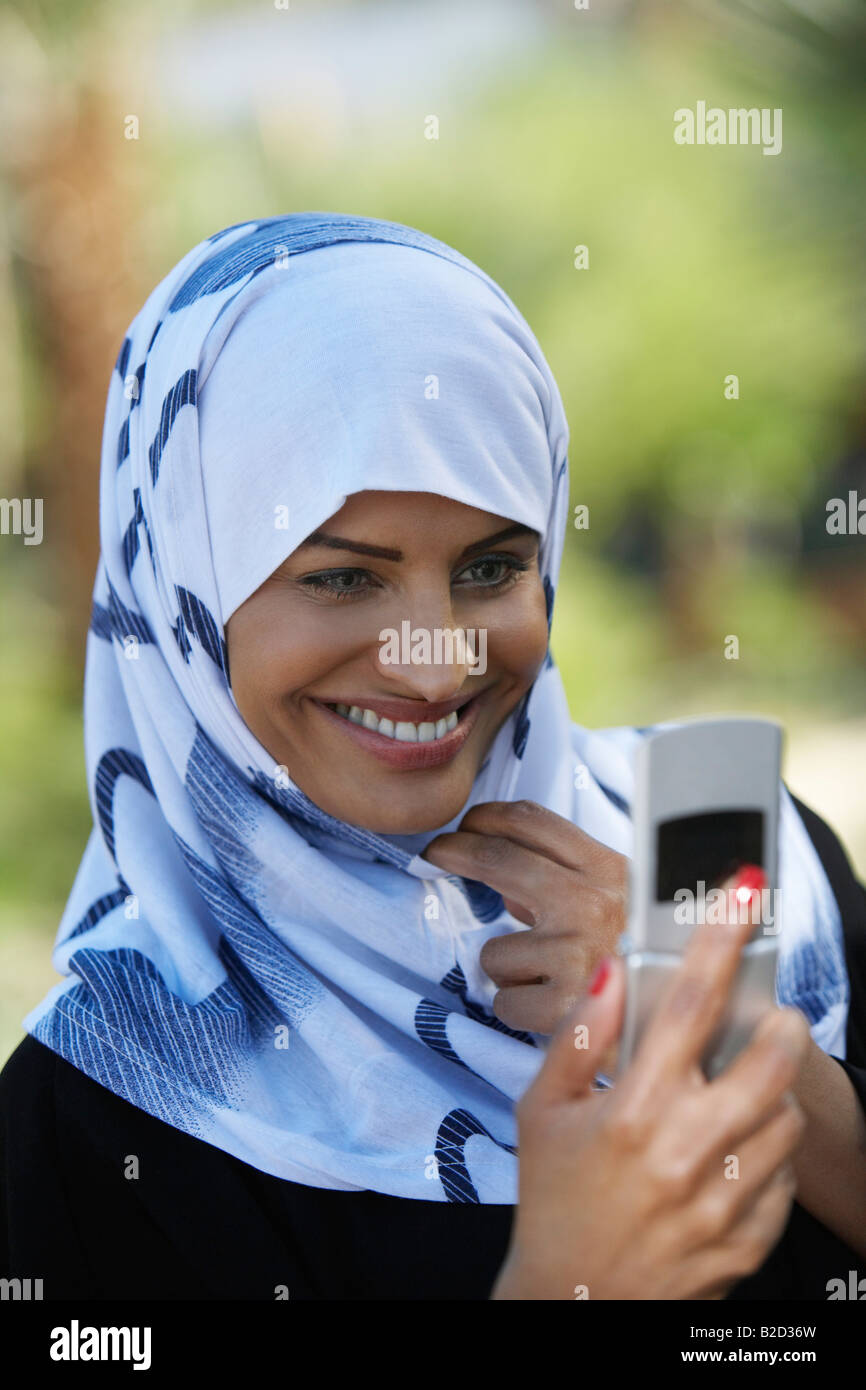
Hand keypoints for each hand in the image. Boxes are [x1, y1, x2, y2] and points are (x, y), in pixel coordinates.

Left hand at [423, 800, 627, 1036]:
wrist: (683, 1021)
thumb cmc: (647, 961)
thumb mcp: (623, 903)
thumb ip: (570, 885)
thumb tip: (509, 888)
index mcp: (609, 870)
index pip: (532, 821)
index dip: (487, 817)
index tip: (466, 824)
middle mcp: (592, 902)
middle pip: (498, 858)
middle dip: (457, 850)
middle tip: (438, 853)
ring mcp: (576, 952)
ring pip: (494, 953)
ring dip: (508, 970)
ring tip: (548, 981)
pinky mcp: (565, 1006)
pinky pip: (505, 1003)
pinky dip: (521, 1010)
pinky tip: (552, 1009)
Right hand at [490, 883, 810, 1300]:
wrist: (571, 1304)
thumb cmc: (553, 1198)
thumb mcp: (542, 1110)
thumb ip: (580, 1035)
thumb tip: (615, 969)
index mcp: (631, 1109)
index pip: (689, 1003)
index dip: (720, 937)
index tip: (746, 892)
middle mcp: (683, 1152)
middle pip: (767, 1062)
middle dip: (780, 1025)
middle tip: (771, 1018)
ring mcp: (720, 1201)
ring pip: (785, 1120)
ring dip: (773, 1092)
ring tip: (740, 1092)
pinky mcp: (745, 1241)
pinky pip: (784, 1179)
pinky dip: (770, 1154)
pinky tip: (733, 1152)